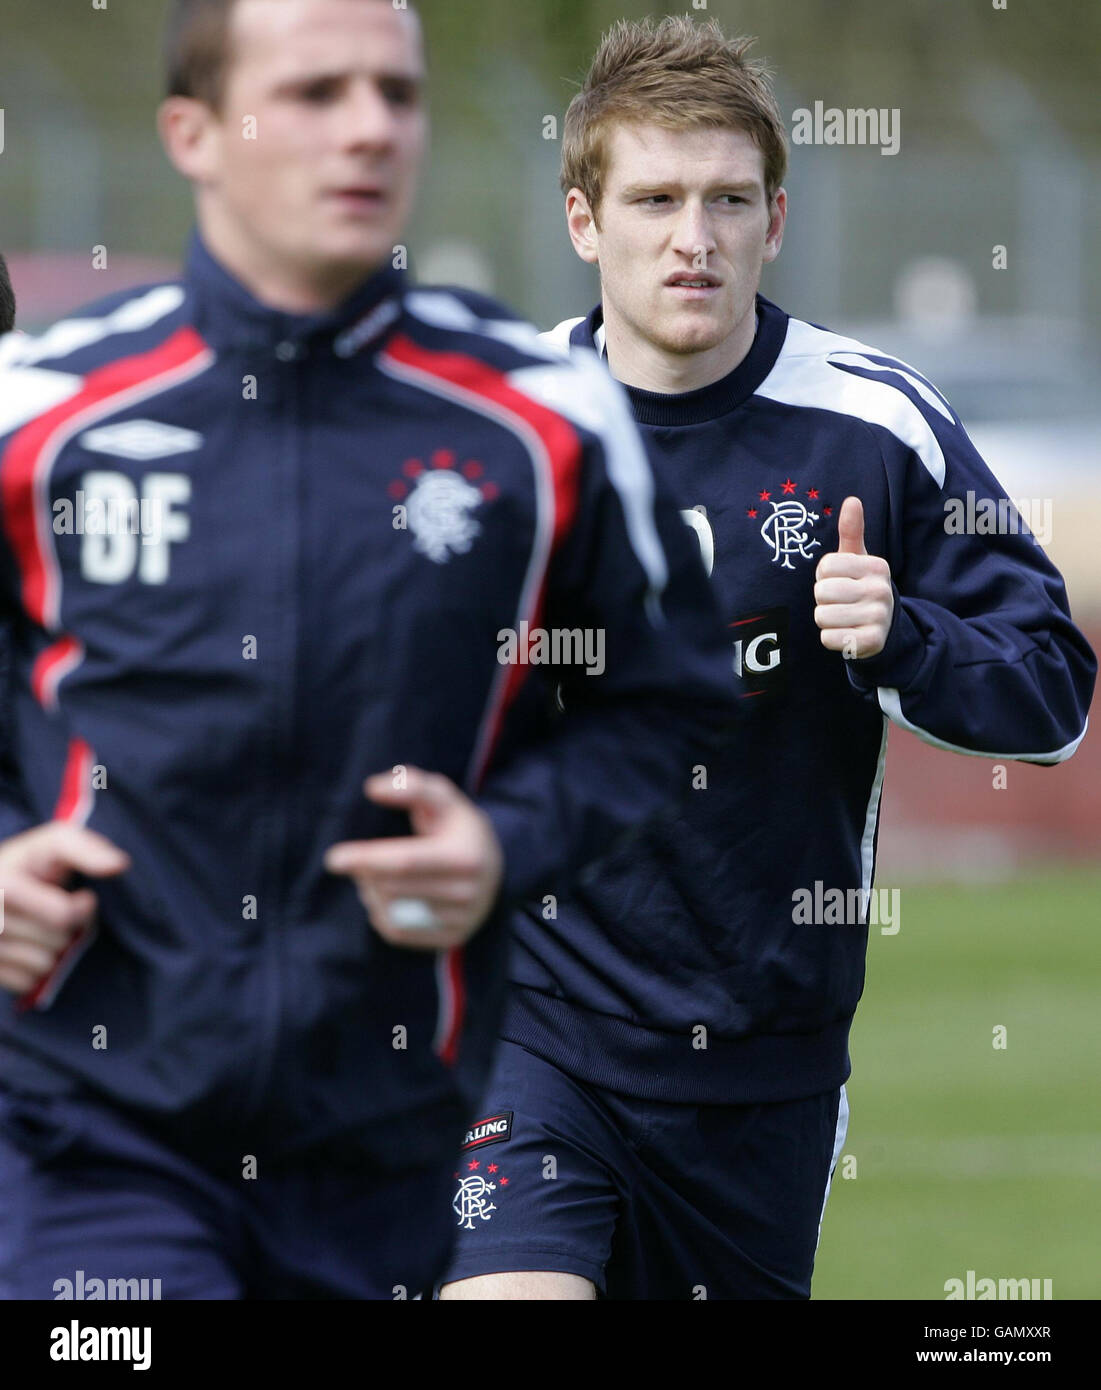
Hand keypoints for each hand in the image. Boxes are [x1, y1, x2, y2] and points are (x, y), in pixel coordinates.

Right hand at [0, 822, 129, 995]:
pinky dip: (32, 968)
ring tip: (35, 927)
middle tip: (51, 910)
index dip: (82, 907)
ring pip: (43, 964)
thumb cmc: (28, 865)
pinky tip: (23, 946)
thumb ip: (85, 848)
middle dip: (64, 927)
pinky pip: (27, 982)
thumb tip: (119, 864)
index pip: (63, 915)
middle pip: (57, 941)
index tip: (83, 897)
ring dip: (49, 948)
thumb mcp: (51, 844)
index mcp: (3, 885)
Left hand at [324, 767, 504, 951]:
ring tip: (374, 877)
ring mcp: (462, 920)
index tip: (333, 858)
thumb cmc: (458, 827)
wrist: (498, 869)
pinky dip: (381, 916)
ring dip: (371, 893)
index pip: (406, 862)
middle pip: (394, 888)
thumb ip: (412, 786)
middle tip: (357, 861)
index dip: (367, 858)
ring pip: (394, 913)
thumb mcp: (444, 799)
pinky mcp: (453, 939)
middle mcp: (468, 893)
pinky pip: (400, 934)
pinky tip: (383, 898)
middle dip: (366, 873)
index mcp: (467, 857)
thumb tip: (373, 788)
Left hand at [814, 496, 893, 659]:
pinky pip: (828, 638)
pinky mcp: (871, 642)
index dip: (825, 576)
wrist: (883, 628)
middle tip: (841, 602)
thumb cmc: (861, 586)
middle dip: (824, 599)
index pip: (825, 567)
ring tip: (844, 617)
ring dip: (826, 620)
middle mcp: (881, 590)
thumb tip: (852, 500)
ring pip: (822, 616)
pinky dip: (831, 638)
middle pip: (822, 592)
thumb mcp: (857, 559)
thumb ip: (851, 531)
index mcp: (876, 566)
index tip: (840, 581)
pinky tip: (846, 633)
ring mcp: (878, 617)